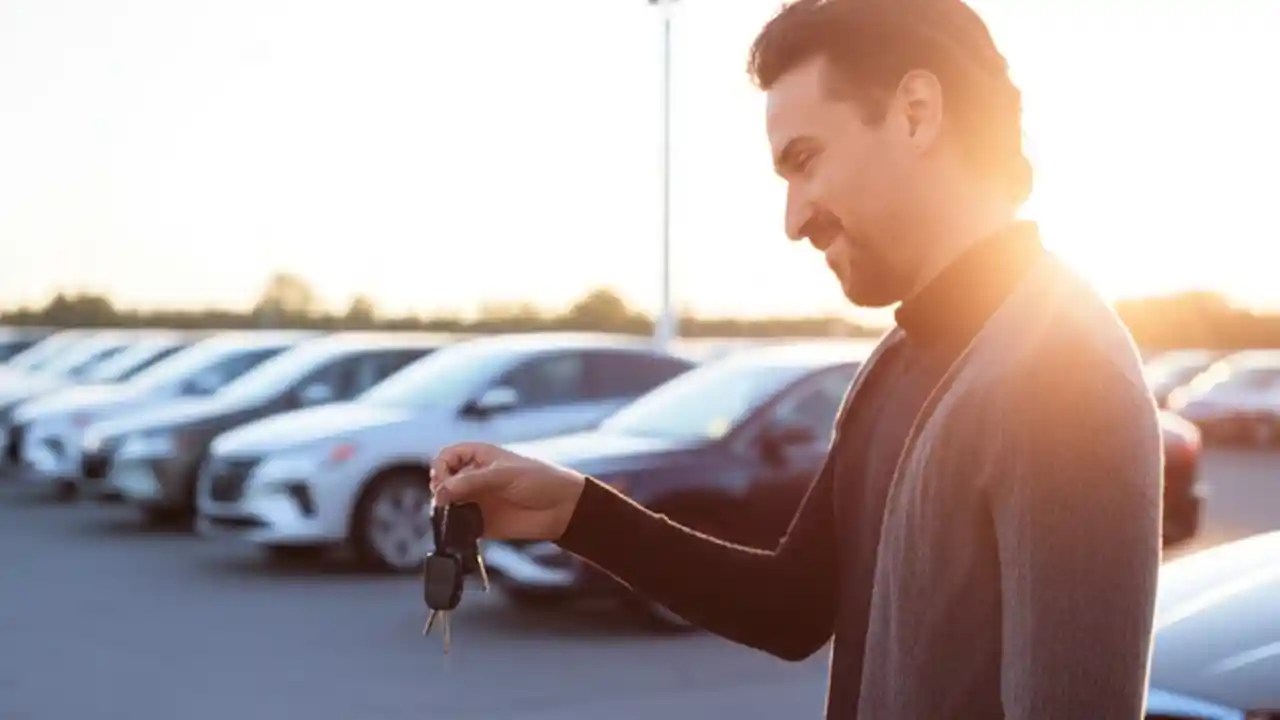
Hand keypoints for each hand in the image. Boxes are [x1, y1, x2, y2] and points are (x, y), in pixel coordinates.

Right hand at [430, 443, 585, 540]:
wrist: (563, 508)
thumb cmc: (540, 479)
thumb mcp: (504, 474)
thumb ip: (471, 482)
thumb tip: (441, 492)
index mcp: (479, 456)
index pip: (446, 457)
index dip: (440, 468)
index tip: (444, 481)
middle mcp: (474, 477)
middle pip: (442, 482)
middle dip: (440, 491)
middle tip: (446, 501)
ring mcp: (477, 500)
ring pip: (448, 505)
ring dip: (445, 511)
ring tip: (451, 516)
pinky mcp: (482, 523)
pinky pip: (460, 526)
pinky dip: (455, 529)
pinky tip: (459, 530)